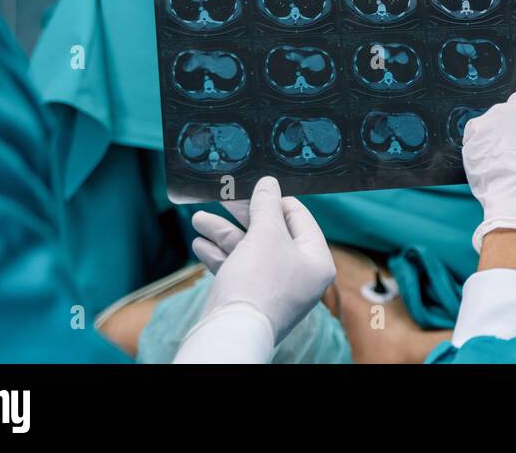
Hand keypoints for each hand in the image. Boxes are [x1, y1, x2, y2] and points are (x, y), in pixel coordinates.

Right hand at [190, 177, 336, 344]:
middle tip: (224, 197)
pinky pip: (238, 268)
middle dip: (242, 215)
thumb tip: (269, 184)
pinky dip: (219, 255)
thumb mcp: (265, 233)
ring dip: (223, 233)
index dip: (276, 199)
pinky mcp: (251, 297)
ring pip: (249, 250)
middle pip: (271, 232)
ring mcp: (274, 287)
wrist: (232, 331)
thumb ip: (266, 205)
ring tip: (199, 218)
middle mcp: (299, 274)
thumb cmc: (258, 282)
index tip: (255, 185)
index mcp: (316, 260)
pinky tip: (199, 243)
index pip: (299, 218)